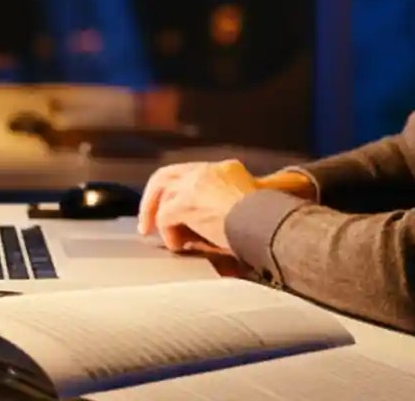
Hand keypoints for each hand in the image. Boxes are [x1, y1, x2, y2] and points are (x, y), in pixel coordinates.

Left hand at [137, 159, 257, 253]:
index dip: (178, 190)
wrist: (266, 223)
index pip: (191, 174)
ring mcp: (194, 184)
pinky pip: (165, 217)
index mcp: (225, 168)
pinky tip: (177, 246)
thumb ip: (231, 204)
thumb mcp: (250, 204)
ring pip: (161, 191)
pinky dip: (168, 233)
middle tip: (148, 219)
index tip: (171, 206)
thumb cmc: (265, 221)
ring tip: (152, 231)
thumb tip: (214, 227)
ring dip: (154, 214)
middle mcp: (207, 170)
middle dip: (153, 197)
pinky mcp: (185, 202)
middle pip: (167, 175)